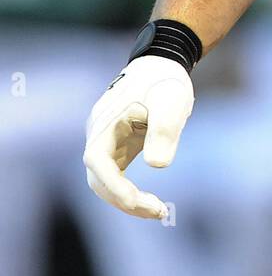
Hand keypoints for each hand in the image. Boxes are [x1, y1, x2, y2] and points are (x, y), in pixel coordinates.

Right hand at [83, 55, 193, 218]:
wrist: (163, 64)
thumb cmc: (165, 82)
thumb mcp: (171, 102)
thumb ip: (164, 130)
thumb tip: (158, 165)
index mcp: (105, 124)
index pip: (98, 163)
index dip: (114, 186)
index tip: (139, 201)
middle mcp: (99, 136)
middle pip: (99, 180)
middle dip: (125, 200)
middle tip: (160, 211)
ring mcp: (106, 143)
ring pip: (106, 182)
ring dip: (127, 200)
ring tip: (160, 211)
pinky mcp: (117, 148)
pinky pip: (116, 177)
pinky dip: (130, 192)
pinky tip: (153, 202)